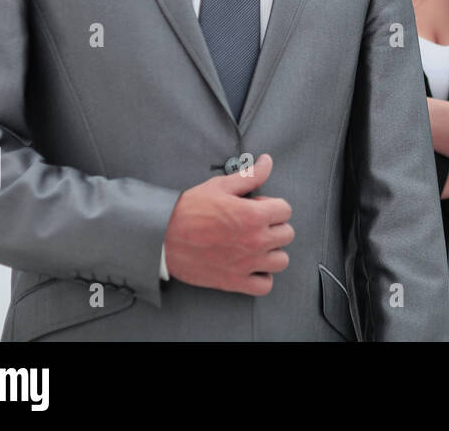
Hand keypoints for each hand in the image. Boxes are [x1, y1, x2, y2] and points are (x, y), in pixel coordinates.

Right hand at [164, 153, 293, 295]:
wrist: (162, 236)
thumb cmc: (189, 209)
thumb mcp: (221, 186)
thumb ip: (250, 175)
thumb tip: (268, 161)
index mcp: (254, 215)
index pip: (285, 210)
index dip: (271, 206)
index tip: (256, 208)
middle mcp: (255, 240)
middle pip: (287, 234)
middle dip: (274, 226)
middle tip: (255, 225)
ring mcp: (246, 264)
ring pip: (281, 261)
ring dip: (272, 252)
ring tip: (256, 246)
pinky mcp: (234, 282)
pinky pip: (264, 286)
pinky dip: (262, 278)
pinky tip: (252, 267)